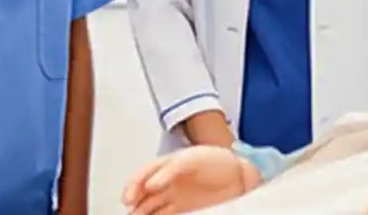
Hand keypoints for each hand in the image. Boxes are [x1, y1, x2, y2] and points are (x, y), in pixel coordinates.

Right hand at [121, 146, 260, 214]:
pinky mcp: (183, 210)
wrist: (238, 175)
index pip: (141, 177)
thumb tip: (150, 185)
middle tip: (129, 214)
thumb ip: (169, 171)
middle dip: (132, 206)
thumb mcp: (190, 159)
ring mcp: (173, 198)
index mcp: (164, 166)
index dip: (132, 187)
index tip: (128, 199)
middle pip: (141, 196)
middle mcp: (165, 183)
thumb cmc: (215, 160)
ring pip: (149, 209)